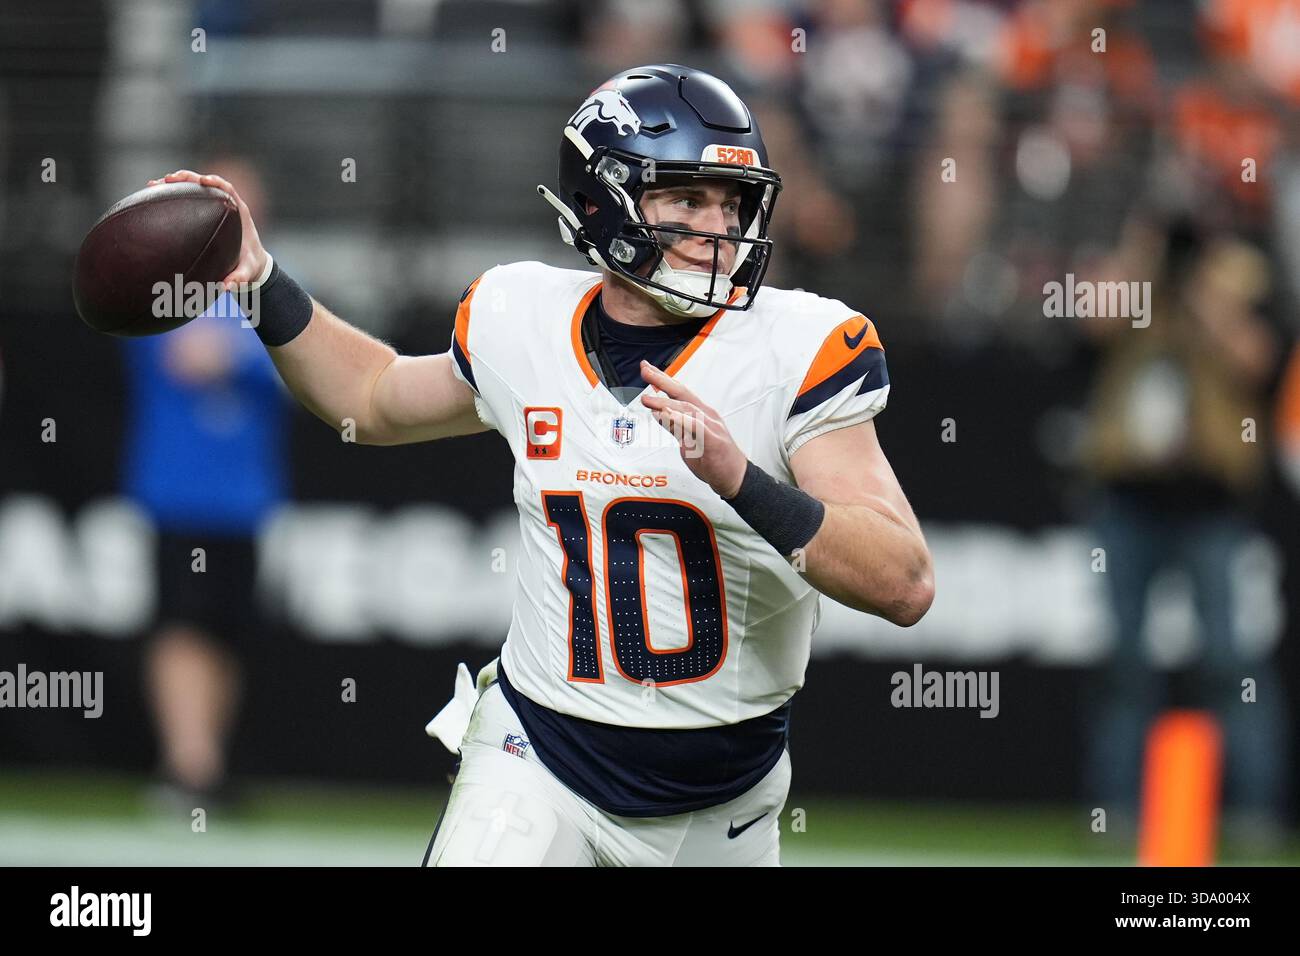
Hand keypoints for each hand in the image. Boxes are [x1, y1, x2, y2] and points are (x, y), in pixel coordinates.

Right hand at [147, 170, 268, 290]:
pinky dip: (171, 196)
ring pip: (193, 188)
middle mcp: (225, 205)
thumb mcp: (246, 273)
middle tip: (169, 179)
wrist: (250, 264)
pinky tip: (152, 197)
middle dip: (187, 178)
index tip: (203, 181)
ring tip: (153, 185)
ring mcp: (213, 207)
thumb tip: (226, 287)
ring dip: (174, 184)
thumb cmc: (249, 266)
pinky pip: (187, 199)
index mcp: (238, 212)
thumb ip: (239, 279)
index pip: (227, 189)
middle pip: (205, 183)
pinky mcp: (203, 212)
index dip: (215, 182)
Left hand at [639, 360, 747, 497]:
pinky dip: (681, 420)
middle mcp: (707, 416)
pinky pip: (696, 428)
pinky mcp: (714, 442)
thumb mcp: (688, 441)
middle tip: (645, 371)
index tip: (647, 369)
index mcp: (701, 414)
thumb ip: (674, 427)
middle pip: (683, 394)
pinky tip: (668, 415)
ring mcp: (712, 427)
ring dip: (666, 403)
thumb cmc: (714, 459)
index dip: (663, 379)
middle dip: (662, 381)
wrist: (734, 477)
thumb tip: (658, 414)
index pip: (679, 392)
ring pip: (687, 409)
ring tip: (648, 399)